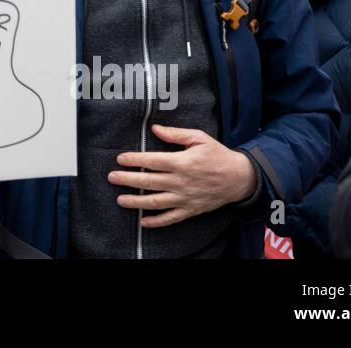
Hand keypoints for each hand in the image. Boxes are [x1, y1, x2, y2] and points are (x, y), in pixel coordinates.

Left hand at [109, 125, 256, 228]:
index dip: (133, 160)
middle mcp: (181, 182)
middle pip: (149, 182)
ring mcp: (185, 198)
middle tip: (111, 177)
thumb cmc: (217, 155)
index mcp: (182, 162)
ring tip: (120, 199)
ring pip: (156, 202)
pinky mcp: (191, 210)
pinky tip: (143, 221)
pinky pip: (171, 218)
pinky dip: (156, 222)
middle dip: (127, 180)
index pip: (151, 161)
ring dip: (136, 202)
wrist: (239, 178)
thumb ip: (175, 134)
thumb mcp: (199, 138)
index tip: (120, 159)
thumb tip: (155, 129)